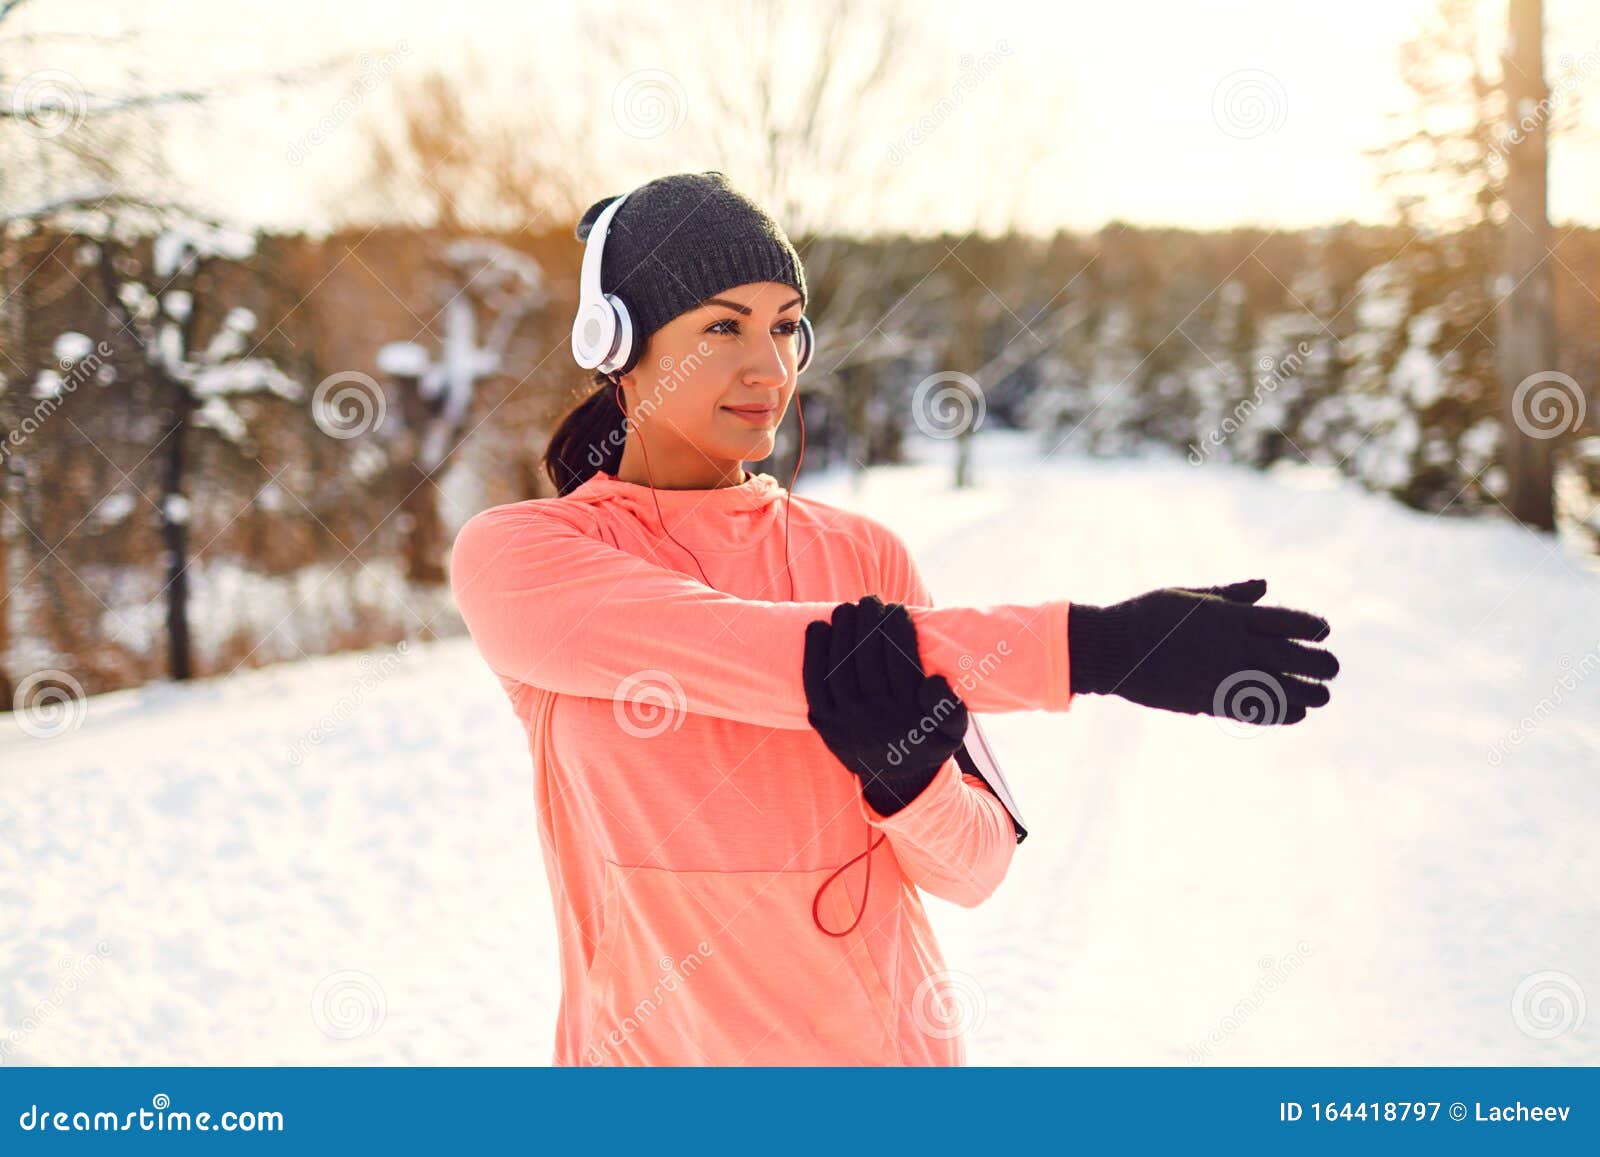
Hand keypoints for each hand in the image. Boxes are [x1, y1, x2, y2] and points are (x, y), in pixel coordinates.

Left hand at [802, 595, 968, 814]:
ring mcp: (844, 721)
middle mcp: (874, 720)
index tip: (897, 609)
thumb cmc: (925, 739)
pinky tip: (818, 627)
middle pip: (868, 660)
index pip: (901, 661)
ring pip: (840, 668)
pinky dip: (813, 654)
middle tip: (870, 600)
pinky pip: (813, 683)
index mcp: (908, 715)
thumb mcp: (952, 730)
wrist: (892, 779)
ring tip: (847, 608)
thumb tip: (933, 681)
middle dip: (868, 623)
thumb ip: (950, 707)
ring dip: (842, 632)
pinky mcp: (823, 722)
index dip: (897, 629)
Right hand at [1068, 578, 1338, 723]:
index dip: (1311, 626)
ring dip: (1307, 693)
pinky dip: (1279, 713)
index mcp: (1226, 616)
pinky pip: (1253, 710)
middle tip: (1333, 668)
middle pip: (1291, 657)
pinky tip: (1295, 713)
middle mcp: (1229, 647)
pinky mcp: (1207, 700)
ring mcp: (1219, 676)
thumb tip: (1265, 587)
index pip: (1285, 621)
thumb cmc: (1146, 615)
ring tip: (1322, 696)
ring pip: (1278, 688)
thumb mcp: (1189, 596)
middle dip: (1319, 663)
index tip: (1324, 631)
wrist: (1110, 650)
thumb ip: (1231, 594)